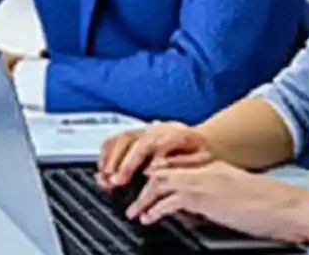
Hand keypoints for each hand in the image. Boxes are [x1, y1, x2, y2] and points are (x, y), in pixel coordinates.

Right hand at [97, 122, 214, 190]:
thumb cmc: (204, 153)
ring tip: (105, 177)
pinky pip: (117, 139)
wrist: (205, 141)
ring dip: (110, 158)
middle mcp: (157, 128)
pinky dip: (107, 153)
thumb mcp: (202, 159)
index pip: (150, 143)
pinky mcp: (139, 135)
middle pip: (131, 140)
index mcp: (175, 133)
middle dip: (120, 162)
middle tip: (115, 181)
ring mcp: (146, 130)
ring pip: (121, 138)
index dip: (139, 160)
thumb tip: (156, 167)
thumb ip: (180, 163)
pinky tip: (103, 168)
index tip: (134, 176)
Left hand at [125, 160, 308, 242]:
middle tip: (132, 199)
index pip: (175, 163)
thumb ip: (212, 194)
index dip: (156, 173)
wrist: (285, 207)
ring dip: (143, 198)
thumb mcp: (235, 192)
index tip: (144, 183)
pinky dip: (154, 210)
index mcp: (212, 165)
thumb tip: (196, 207)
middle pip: (161, 170)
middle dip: (142, 185)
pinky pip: (169, 201)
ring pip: (159, 183)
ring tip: (135, 212)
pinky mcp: (203, 198)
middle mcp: (204, 169)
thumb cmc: (268, 204)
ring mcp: (202, 181)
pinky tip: (149, 218)